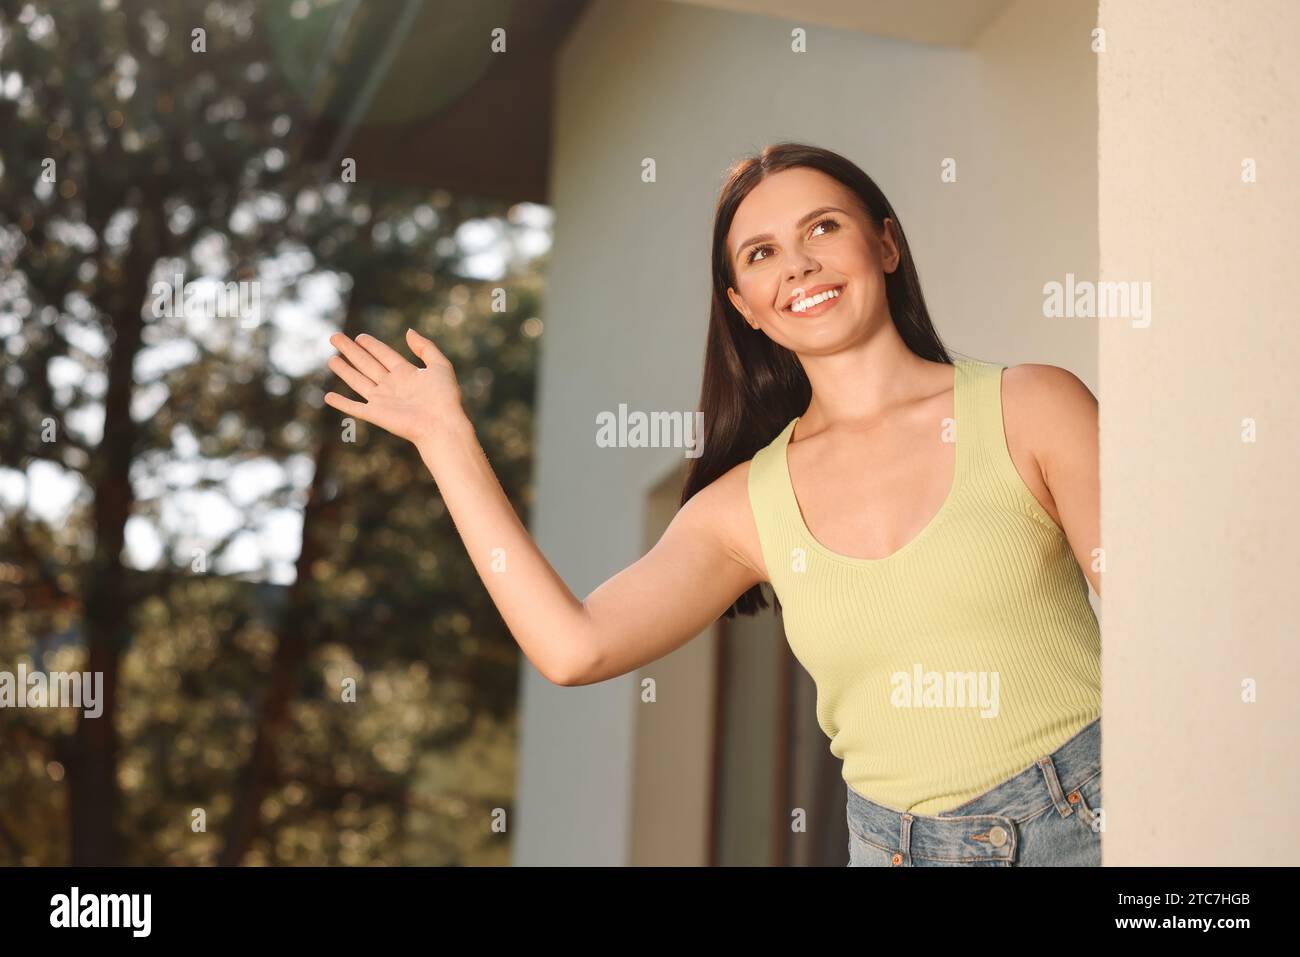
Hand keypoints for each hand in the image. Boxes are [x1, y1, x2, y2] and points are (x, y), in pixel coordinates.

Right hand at [324, 329, 464, 444]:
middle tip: (334, 337)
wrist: (441, 424)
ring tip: (331, 359)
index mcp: (406, 373)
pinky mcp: (375, 414)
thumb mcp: (440, 365)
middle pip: (366, 363)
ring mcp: (382, 400)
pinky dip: (341, 403)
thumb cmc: (444, 397)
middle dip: (350, 350)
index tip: (359, 336)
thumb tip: (408, 331)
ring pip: (358, 381)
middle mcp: (391, 385)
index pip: (384, 354)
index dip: (371, 345)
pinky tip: (328, 397)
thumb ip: (426, 347)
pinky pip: (354, 407)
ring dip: (344, 371)